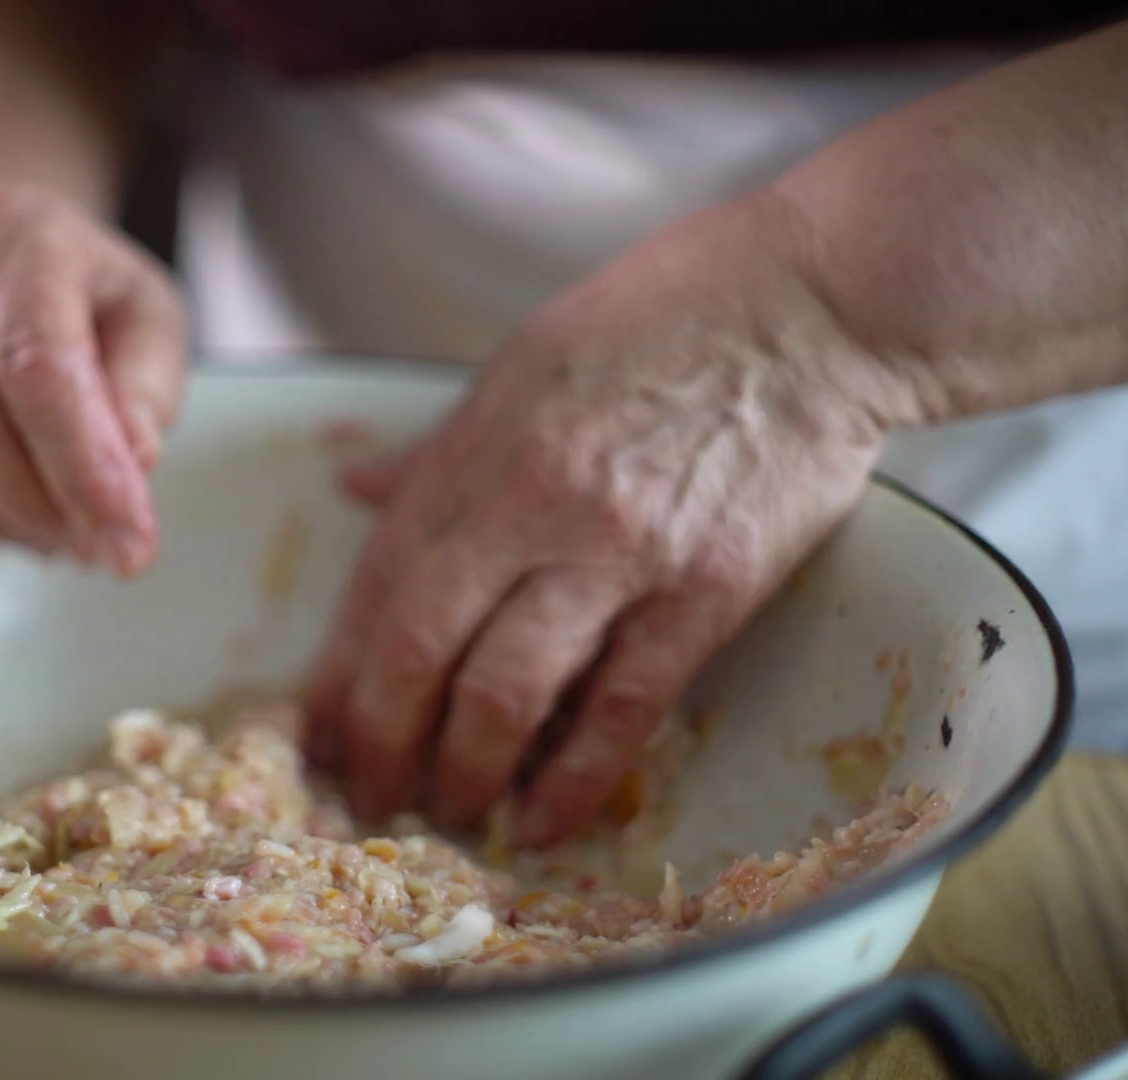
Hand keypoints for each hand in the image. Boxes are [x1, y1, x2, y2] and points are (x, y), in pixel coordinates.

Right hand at [0, 185, 185, 574]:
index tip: (127, 542)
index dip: (83, 469)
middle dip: (31, 507)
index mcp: (18, 229)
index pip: (38, 366)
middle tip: (84, 547)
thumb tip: (129, 462)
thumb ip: (146, 386)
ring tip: (35, 531)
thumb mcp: (143, 319)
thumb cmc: (68, 293)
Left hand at [305, 195, 915, 846]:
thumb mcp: (522, 362)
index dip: (336, 674)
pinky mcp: (706, 591)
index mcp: (479, 447)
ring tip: (452, 815)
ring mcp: (617, 551)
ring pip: (505, 690)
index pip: (376, 582)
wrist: (811, 304)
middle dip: (379, 740)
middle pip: (419, 648)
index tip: (317, 736)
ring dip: (465, 771)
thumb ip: (439, 447)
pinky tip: (546, 822)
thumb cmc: (663, 319)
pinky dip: (574, 777)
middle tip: (368, 796)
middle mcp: (530, 503)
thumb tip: (353, 487)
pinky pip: (623, 707)